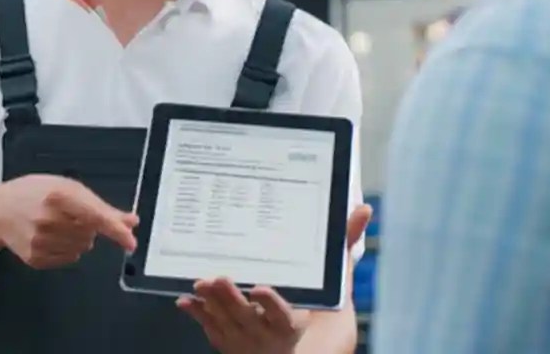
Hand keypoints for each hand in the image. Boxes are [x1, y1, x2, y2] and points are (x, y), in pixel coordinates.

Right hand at [0, 174, 138, 268]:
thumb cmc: (32, 194)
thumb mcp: (65, 187)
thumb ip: (101, 206)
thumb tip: (131, 221)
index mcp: (58, 195)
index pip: (94, 215)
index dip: (114, 229)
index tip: (130, 241)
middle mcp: (48, 220)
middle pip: (91, 234)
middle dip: (88, 226)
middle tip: (68, 214)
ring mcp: (41, 242)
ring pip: (82, 248)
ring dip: (78, 239)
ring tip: (56, 224)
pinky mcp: (36, 258)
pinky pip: (69, 259)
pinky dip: (66, 249)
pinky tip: (49, 237)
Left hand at [178, 204, 373, 353]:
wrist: (298, 353)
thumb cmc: (320, 314)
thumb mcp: (337, 287)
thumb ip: (344, 249)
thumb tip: (363, 210)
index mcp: (294, 324)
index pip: (283, 316)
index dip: (271, 304)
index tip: (261, 288)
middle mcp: (268, 336)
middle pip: (247, 319)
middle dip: (231, 299)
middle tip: (217, 278)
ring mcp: (246, 341)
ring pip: (225, 323)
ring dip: (211, 304)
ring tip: (199, 283)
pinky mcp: (229, 342)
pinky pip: (211, 330)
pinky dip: (199, 315)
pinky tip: (186, 299)